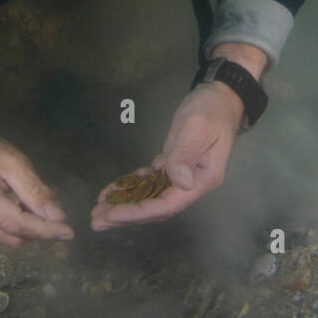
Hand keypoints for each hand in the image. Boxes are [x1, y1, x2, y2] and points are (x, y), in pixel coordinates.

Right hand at [0, 116, 74, 248]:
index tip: (68, 232)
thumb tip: (58, 218)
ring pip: (7, 240)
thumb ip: (36, 191)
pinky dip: (11, 229)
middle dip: (38, 229)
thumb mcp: (15, 162)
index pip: (15, 223)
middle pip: (13, 237)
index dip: (44, 230)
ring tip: (24, 201)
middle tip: (51, 210)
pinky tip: (10, 208)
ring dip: (25, 228)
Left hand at [89, 79, 244, 230]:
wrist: (220, 96)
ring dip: (125, 204)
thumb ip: (186, 154)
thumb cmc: (212, 108)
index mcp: (203, 178)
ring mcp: (183, 176)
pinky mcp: (173, 165)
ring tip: (98, 210)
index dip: (140, 211)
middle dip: (126, 215)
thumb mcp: (198, 126)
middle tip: (97, 221)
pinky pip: (150, 182)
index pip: (168, 204)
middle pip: (157, 207)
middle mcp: (193, 183)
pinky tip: (113, 189)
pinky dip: (131, 186)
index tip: (114, 214)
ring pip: (151, 197)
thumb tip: (181, 182)